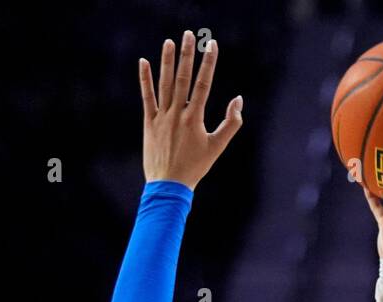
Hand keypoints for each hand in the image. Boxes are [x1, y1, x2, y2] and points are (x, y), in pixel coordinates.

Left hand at [139, 31, 243, 189]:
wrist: (169, 185)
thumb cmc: (195, 167)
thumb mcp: (217, 147)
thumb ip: (231, 123)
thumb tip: (239, 100)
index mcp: (194, 119)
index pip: (203, 84)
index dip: (208, 64)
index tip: (212, 46)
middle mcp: (177, 114)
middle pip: (183, 79)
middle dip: (187, 55)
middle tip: (190, 35)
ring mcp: (161, 117)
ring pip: (164, 84)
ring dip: (168, 61)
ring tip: (170, 42)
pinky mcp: (149, 122)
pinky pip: (147, 97)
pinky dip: (145, 79)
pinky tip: (143, 62)